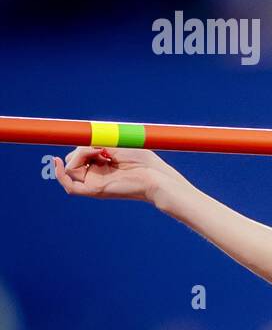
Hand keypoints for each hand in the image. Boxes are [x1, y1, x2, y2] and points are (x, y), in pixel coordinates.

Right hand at [53, 146, 184, 204]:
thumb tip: (74, 150)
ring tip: (101, 151)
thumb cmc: (143, 159)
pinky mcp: (95, 191)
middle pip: (73, 159)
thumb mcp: (113, 145)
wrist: (155, 175)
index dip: (81, 145)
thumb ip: (91, 145)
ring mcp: (95, 182)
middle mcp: (97, 173)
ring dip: (80, 154)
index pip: (80, 153)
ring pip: (71, 168)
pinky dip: (60, 175)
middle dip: (81, 148)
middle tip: (102, 147)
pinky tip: (57, 163)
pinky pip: (70, 187)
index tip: (91, 138)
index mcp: (103, 162)